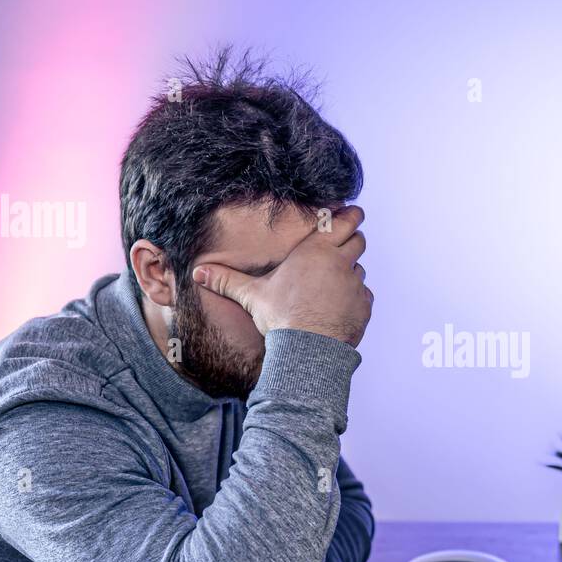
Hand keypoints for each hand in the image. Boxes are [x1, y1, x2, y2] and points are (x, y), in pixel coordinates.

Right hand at [191, 206, 372, 346]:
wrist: (307, 349)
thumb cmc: (281, 318)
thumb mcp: (252, 295)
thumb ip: (227, 280)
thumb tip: (197, 273)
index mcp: (316, 250)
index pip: (344, 221)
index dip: (350, 215)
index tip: (352, 212)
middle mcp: (340, 263)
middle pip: (358, 240)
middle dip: (353, 238)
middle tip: (345, 241)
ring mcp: (355, 285)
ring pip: (360, 269)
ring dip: (350, 271)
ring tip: (334, 281)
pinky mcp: (363, 306)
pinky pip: (364, 295)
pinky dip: (355, 298)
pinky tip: (339, 306)